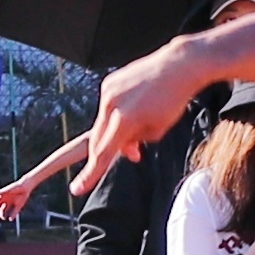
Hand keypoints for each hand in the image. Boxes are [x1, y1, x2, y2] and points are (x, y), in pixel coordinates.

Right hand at [72, 40, 209, 192]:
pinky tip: (137, 108)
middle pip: (99, 140)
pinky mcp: (109, 82)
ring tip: (142, 125)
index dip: (90, 175)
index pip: (103, 154)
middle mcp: (111, 105)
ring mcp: (108, 91)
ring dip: (114, 132)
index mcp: (125, 120)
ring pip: (102, 124)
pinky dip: (116, 116)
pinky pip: (107, 108)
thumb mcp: (157, 131)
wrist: (178, 66)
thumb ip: (135, 143)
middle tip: (134, 151)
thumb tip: (124, 148)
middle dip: (109, 151)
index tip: (76, 188)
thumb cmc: (173, 100)